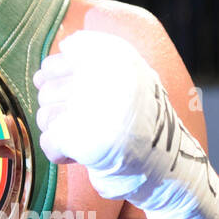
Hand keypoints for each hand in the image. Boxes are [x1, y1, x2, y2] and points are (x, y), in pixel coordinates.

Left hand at [33, 30, 218, 218]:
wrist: (172, 169)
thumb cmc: (145, 125)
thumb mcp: (134, 78)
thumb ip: (103, 59)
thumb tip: (64, 50)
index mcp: (117, 59)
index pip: (58, 60)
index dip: (53, 78)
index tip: (63, 92)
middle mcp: (105, 77)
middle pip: (47, 90)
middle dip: (56, 109)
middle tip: (80, 123)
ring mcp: (93, 108)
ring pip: (46, 116)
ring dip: (58, 131)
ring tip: (85, 138)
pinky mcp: (83, 138)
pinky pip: (51, 143)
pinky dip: (60, 154)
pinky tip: (80, 156)